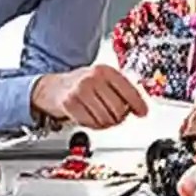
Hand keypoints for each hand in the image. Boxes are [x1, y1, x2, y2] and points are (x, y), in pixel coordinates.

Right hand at [32, 64, 148, 128]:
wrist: (52, 87)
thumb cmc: (81, 85)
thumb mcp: (102, 80)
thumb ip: (120, 91)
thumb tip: (139, 109)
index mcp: (105, 70)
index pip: (129, 90)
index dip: (138, 104)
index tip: (143, 113)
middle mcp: (94, 78)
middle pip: (119, 109)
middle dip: (118, 117)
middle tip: (114, 116)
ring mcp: (81, 90)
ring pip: (106, 119)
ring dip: (105, 123)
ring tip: (99, 116)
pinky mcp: (70, 103)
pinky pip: (91, 123)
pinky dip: (92, 125)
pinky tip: (88, 117)